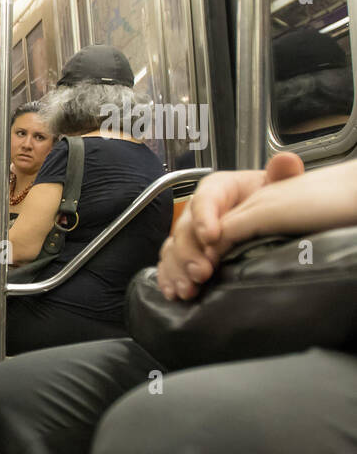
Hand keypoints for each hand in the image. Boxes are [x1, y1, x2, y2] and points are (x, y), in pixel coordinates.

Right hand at [157, 153, 303, 299]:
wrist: (266, 217)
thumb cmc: (268, 199)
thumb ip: (281, 175)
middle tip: (202, 272)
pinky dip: (168, 278)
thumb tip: (285, 161)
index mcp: (217, 189)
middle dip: (190, 253)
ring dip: (178, 271)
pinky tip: (173, 292)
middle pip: (184, 229)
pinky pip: (169, 264)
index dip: (204, 218)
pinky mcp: (186, 252)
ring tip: (188, 289)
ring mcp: (190, 233)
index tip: (211, 237)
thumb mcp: (277, 185)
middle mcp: (198, 211)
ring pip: (173, 249)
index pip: (204, 199)